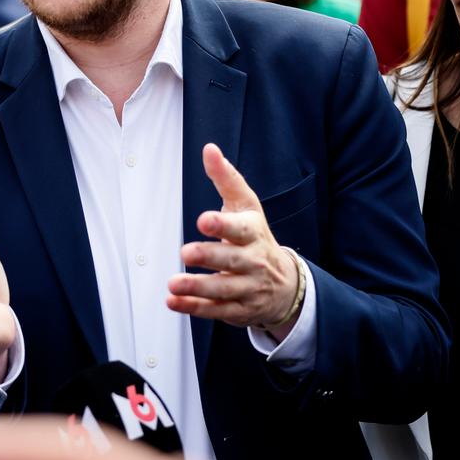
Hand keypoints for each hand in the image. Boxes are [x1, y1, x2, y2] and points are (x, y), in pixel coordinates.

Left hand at [168, 143, 300, 337]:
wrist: (285, 284)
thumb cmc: (255, 237)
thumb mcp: (245, 206)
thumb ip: (226, 179)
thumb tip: (209, 149)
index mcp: (252, 232)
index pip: (239, 228)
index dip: (222, 224)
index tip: (203, 219)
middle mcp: (252, 261)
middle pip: (231, 260)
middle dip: (209, 256)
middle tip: (186, 252)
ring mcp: (247, 287)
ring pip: (222, 289)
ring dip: (197, 287)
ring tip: (173, 283)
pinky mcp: (238, 309)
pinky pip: (216, 310)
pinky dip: (194, 308)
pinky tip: (174, 302)